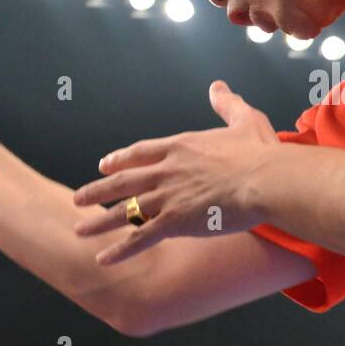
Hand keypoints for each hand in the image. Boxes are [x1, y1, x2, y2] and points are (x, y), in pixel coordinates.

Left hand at [72, 81, 279, 263]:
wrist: (266, 180)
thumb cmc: (261, 152)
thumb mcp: (244, 119)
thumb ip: (226, 104)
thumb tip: (218, 86)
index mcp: (181, 147)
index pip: (141, 153)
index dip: (120, 160)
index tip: (104, 165)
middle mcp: (167, 170)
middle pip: (123, 181)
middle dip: (98, 190)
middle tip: (78, 198)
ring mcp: (167, 196)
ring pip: (125, 210)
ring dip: (100, 221)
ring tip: (79, 229)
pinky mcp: (174, 221)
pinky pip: (141, 237)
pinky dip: (120, 249)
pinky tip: (103, 259)